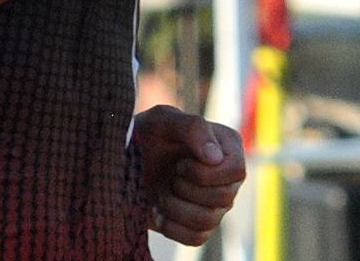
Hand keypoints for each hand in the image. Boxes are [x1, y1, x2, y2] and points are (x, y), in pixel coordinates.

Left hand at [135, 105, 245, 245]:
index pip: (237, 170)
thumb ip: (192, 127)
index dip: (206, 173)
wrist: (123, 161)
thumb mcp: (162, 120)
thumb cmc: (145, 135)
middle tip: (169, 175)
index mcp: (226, 147)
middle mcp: (226, 178)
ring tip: (161, 192)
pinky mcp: (198, 227)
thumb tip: (215, 158)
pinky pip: (196, 238)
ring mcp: (214, 205)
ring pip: (208, 221)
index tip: (179, 163)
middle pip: (225, 198)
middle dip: (186, 188)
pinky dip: (171, 226)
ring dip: (175, 207)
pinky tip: (158, 210)